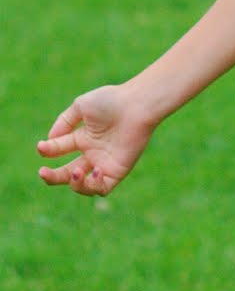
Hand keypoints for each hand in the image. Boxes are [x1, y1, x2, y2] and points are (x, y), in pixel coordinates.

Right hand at [37, 85, 155, 196]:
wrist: (137, 105)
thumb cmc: (112, 101)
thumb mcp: (81, 106)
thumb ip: (63, 122)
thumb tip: (49, 140)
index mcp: (83, 137)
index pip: (58, 149)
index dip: (47, 150)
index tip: (42, 147)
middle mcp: (93, 152)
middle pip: (67, 173)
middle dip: (52, 177)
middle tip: (43, 172)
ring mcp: (105, 162)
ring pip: (84, 186)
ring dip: (74, 184)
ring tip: (75, 173)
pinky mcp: (119, 170)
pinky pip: (103, 189)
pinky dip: (94, 186)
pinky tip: (95, 171)